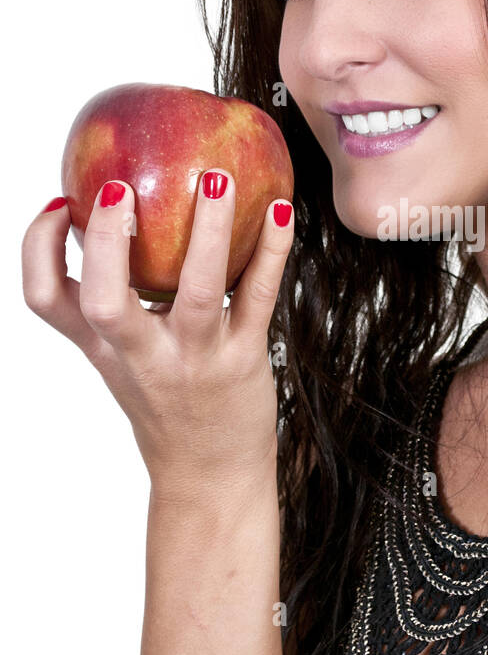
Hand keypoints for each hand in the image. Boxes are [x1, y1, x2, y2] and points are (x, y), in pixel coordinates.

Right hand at [21, 172, 294, 489]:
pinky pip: (260, 298)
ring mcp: (195, 360)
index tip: (57, 202)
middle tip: (120, 187)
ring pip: (200, 293)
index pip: (46, 300)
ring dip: (209, 232)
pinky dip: (272, 253)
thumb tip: (102, 215)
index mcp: (103, 348)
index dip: (38, 248)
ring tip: (217, 178)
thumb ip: (106, 303)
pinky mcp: (244, 361)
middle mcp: (142, 357)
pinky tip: (281, 211)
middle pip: (105, 304)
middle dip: (107, 244)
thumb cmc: (166, 401)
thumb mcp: (119, 358)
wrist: (210, 476)